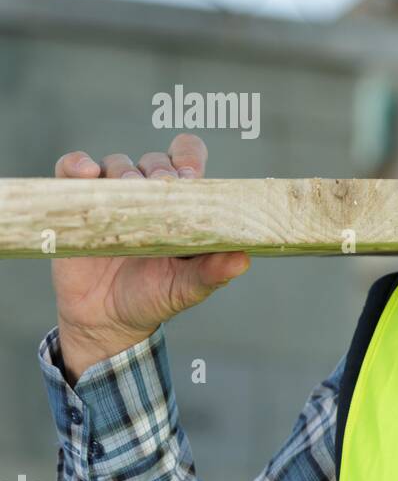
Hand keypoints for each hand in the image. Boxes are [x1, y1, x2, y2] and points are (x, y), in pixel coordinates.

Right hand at [51, 133, 249, 384]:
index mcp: (180, 207)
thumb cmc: (153, 298)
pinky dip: (76, 164)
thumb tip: (243, 258)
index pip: (188, 163)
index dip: (190, 159)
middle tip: (162, 184)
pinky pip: (71, 171)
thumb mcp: (186, 289)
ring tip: (128, 189)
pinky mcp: (76, 203)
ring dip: (124, 170)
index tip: (189, 176)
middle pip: (155, 161)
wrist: (104, 321)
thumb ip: (213, 273)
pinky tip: (86, 172)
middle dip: (160, 168)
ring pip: (117, 164)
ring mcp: (110, 198)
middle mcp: (147, 196)